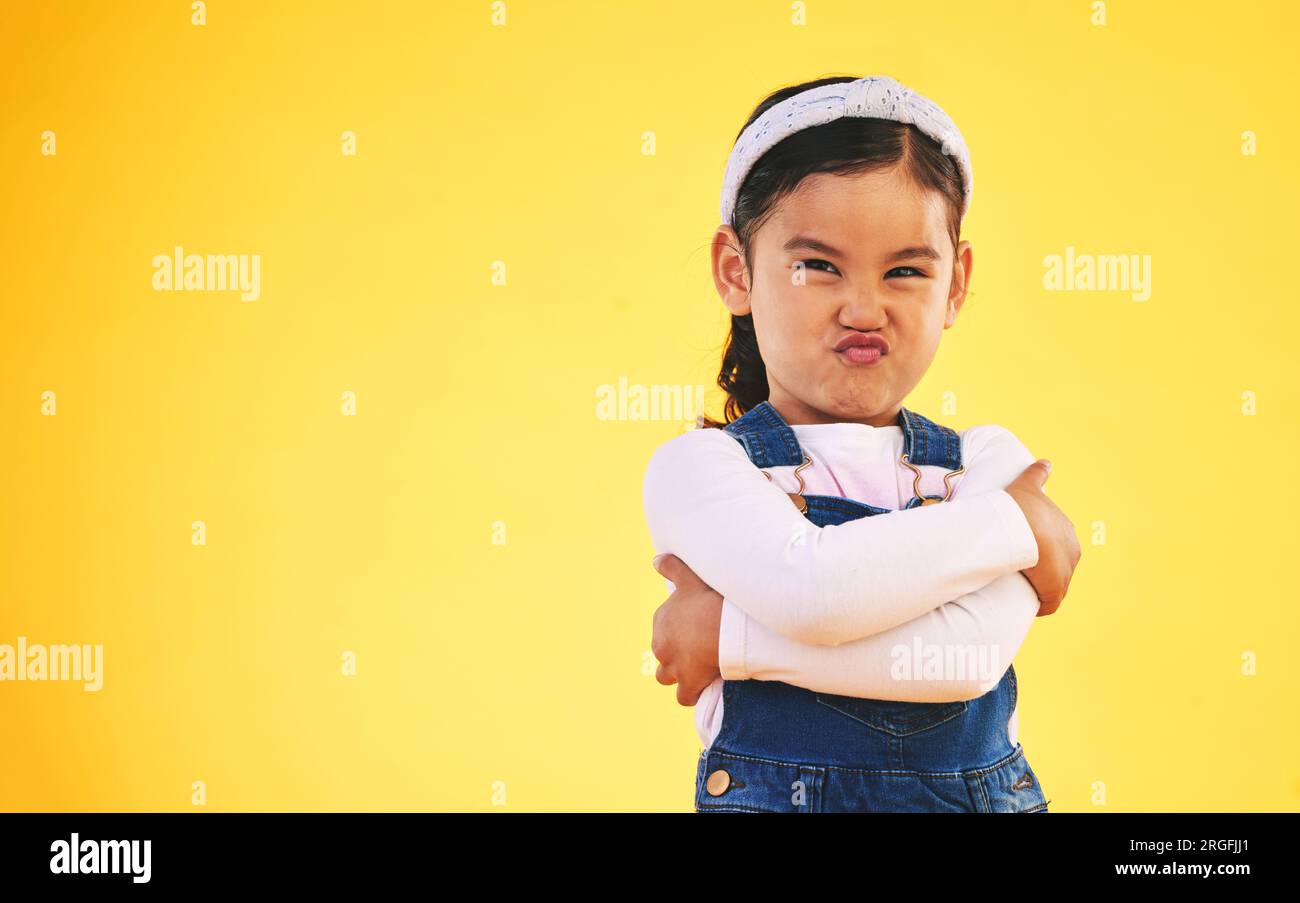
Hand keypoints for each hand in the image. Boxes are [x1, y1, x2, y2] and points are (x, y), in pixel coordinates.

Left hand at [650, 553, 724, 705]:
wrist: (724, 627)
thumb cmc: (708, 600)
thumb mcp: (689, 578)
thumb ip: (672, 567)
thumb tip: (655, 560)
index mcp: (661, 621)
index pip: (664, 628)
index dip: (680, 630)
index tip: (698, 627)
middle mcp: (661, 646)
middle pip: (663, 653)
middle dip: (676, 653)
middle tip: (700, 648)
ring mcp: (673, 667)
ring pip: (665, 676)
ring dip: (677, 675)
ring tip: (696, 669)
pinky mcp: (688, 684)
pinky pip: (684, 697)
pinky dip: (691, 694)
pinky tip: (703, 688)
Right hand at [1004, 459, 1081, 616]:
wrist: (1023, 527)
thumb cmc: (1021, 508)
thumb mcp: (1028, 486)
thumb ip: (1037, 474)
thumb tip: (1046, 462)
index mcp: (1066, 532)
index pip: (1056, 546)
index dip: (1040, 550)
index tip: (1023, 551)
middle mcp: (1071, 552)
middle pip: (1057, 567)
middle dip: (1043, 571)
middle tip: (1017, 569)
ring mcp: (1065, 573)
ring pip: (1053, 586)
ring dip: (1040, 589)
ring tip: (1018, 588)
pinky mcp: (1054, 590)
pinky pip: (1048, 603)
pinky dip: (1040, 605)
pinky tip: (1026, 603)